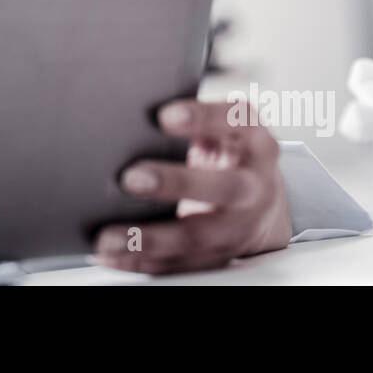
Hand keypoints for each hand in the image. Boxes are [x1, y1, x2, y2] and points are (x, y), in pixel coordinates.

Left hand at [94, 99, 291, 274]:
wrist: (263, 200)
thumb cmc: (227, 150)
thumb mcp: (219, 126)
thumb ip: (189, 120)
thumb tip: (124, 108)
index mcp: (253, 139)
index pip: (234, 120)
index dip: (202, 118)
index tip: (164, 116)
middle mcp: (254, 184)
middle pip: (223, 187)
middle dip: (176, 183)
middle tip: (130, 178)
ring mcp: (241, 225)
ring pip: (199, 236)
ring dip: (150, 240)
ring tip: (109, 237)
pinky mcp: (223, 256)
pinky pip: (183, 264)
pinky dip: (146, 262)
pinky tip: (116, 256)